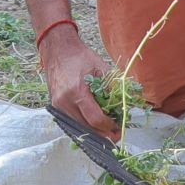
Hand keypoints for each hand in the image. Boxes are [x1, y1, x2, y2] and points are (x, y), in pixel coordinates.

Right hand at [39, 21, 119, 140]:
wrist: (58, 50)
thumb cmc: (80, 57)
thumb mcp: (101, 67)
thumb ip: (114, 85)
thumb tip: (128, 100)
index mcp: (77, 91)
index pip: (95, 118)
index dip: (109, 125)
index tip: (118, 126)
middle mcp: (65, 102)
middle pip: (86, 128)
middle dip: (103, 133)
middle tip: (116, 134)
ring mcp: (58, 105)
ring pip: (78, 128)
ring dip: (93, 131)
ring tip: (107, 130)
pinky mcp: (56, 106)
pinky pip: (71, 122)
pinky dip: (84, 124)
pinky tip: (93, 124)